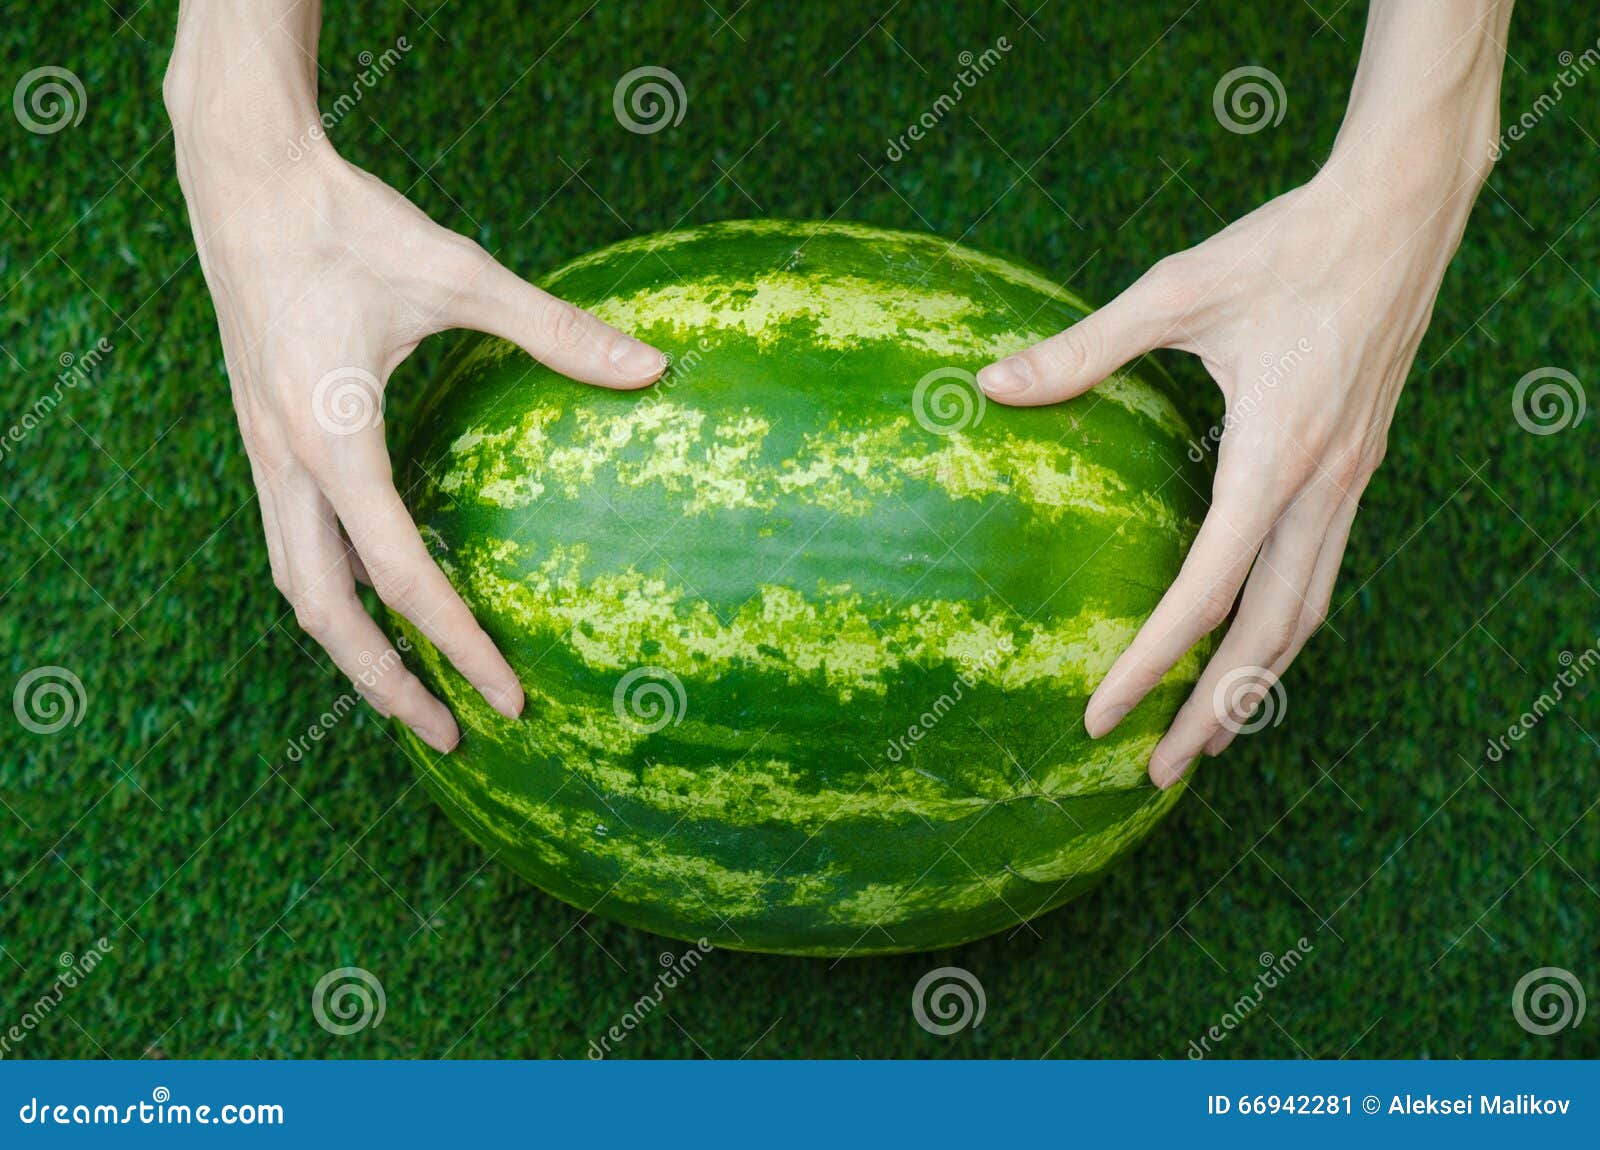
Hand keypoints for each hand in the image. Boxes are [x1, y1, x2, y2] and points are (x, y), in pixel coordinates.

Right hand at [172, 138, 664, 752]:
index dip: (461, 646)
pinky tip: (381, 598)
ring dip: (351, 648)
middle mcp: (284, 463)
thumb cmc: (349, 221)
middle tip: (454, 736)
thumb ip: (556, 329)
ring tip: (411, 691)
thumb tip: (654, 365)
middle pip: (325, 614)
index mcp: (333, 437)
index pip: (404, 576)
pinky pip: (293, 544)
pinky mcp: (261, 438)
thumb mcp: (459, 274)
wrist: (243, 175)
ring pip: (296, 587)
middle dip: (387, 684)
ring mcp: (263, 454)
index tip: (509, 699)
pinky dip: (335, 592)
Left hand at [978, 162, 1485, 785]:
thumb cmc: (1287, 246)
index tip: (1096, 715)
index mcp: (1278, 457)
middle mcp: (1324, 488)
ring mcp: (1350, 484)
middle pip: (1269, 635)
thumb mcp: (1178, 289)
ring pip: (1305, 615)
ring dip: (1254, 682)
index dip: (1146, 662)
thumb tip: (988, 385)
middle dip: (1212, 709)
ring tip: (1202, 735)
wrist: (1403, 211)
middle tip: (1154, 769)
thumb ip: (1084, 348)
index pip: (1205, 592)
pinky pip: (1319, 574)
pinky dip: (1280, 627)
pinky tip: (1245, 641)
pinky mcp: (1359, 468)